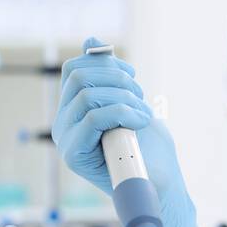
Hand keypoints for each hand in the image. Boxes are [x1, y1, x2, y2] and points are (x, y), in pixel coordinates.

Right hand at [52, 36, 200, 226]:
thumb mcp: (131, 102)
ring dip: (124, 98)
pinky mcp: (73, 155)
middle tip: (140, 98)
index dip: (106, 65)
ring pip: (87, 95)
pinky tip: (140, 123)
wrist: (162, 186)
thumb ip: (110, 74)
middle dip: (117, 80)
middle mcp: (64, 123)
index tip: (133, 78)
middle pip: (79, 76)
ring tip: (143, 114)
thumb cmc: (149, 148)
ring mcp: (66, 139)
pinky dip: (123, 113)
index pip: (75, 69)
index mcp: (73, 109)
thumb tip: (91, 40)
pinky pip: (93, 117)